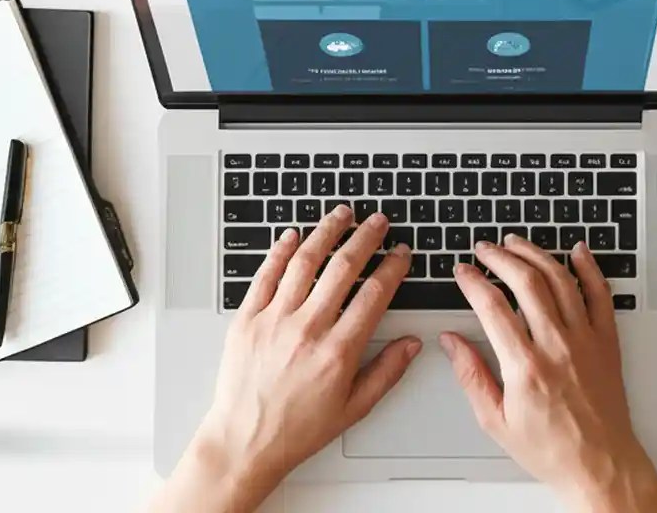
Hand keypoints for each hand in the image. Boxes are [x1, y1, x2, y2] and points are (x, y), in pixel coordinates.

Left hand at [150, 206, 419, 512]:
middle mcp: (307, 329)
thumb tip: (411, 345)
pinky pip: (266, 274)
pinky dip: (280, 251)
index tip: (400, 254)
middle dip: (365, 238)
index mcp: (338, 351)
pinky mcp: (247, 319)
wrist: (244, 442)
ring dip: (326, 232)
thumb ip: (387, 371)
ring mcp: (274, 320)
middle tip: (377, 222)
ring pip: (305, 261)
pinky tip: (293, 236)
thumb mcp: (354, 408)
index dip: (392, 267)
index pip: (374, 294)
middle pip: (343, 267)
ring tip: (341, 215)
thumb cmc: (297, 429)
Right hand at [441, 237, 656, 512]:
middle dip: (500, 257)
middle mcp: (558, 346)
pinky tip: (578, 252)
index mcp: (525, 366)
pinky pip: (601, 294)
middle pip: (527, 282)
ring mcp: (586, 340)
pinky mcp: (607, 342)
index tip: (463, 271)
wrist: (600, 465)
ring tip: (517, 244)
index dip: (474, 282)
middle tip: (485, 249)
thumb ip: (471, 376)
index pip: (493, 306)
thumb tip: (452, 343)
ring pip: (561, 280)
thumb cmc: (552, 449)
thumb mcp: (496, 422)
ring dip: (536, 255)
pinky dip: (590, 268)